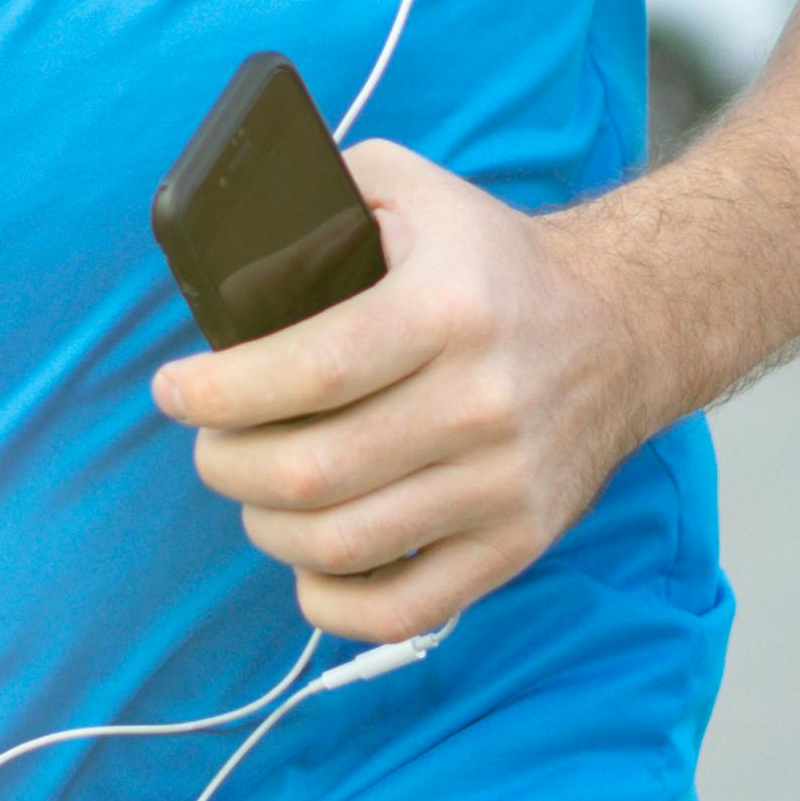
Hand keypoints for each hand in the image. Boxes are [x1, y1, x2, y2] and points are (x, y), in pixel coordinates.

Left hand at [157, 143, 650, 642]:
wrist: (625, 324)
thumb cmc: (488, 260)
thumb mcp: (412, 191)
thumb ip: (319, 192)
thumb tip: (222, 234)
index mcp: (449, 308)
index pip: (311, 370)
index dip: (220, 392)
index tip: (174, 390)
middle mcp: (483, 401)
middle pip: (311, 471)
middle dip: (225, 463)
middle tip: (209, 443)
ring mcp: (504, 483)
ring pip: (343, 544)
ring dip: (265, 527)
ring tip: (253, 492)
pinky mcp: (518, 542)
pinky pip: (404, 609)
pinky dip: (332, 601)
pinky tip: (309, 561)